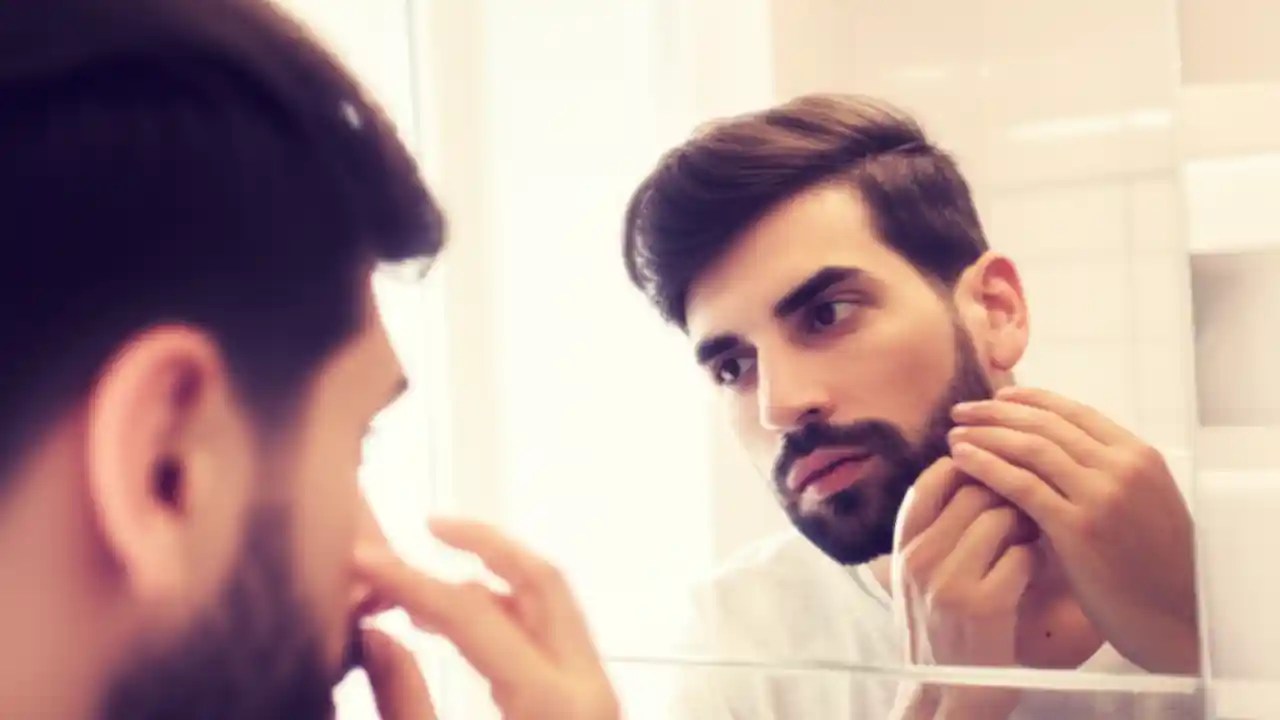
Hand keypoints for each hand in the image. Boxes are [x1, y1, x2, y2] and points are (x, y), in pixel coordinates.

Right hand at [353, 518, 619, 719]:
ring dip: (496, 579)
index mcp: (553, 704)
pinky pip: (555, 640)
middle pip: (541, 581)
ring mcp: (600, 694)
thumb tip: (375, 636)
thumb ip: (405, 703)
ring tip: (431, 584)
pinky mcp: (593, 706)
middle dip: (485, 544)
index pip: (473, 615)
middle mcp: (589, 686)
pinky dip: (511, 617)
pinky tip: (466, 628)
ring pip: (552, 607)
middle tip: (430, 526)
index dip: (413, 581)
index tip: (364, 557)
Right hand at [889, 458, 1034, 718]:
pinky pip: (1022, 555)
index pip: (933, 477)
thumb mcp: (919, 574)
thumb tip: (972, 467)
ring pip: (1001, 517)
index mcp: (902, 544)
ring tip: (1032, 537)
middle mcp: (919, 557)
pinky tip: (1035, 572)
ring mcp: (948, 581)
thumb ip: (935, 527)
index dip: (970, 465)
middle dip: (1008, 493)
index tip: (994, 473)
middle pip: (974, 490)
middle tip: (1026, 506)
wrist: (948, 692)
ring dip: (1026, 524)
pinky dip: (1036, 559)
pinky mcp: (983, 605)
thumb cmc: (941, 626)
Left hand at [949, 386, 1198, 673]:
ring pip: (1030, 448)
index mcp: (1139, 455)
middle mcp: (1122, 467)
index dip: (1030, 400)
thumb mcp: (1145, 501)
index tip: (997, 398)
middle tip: (961, 411)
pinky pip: (1021, 485)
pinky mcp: (1078, 528)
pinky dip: (986, 466)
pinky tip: (961, 460)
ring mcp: (1101, 496)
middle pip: (1046, 424)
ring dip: (985, 435)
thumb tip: (1057, 448)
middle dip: (996, 412)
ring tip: (954, 435)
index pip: (1074, 411)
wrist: (1180, 616)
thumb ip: (1108, 472)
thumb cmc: (1157, 565)